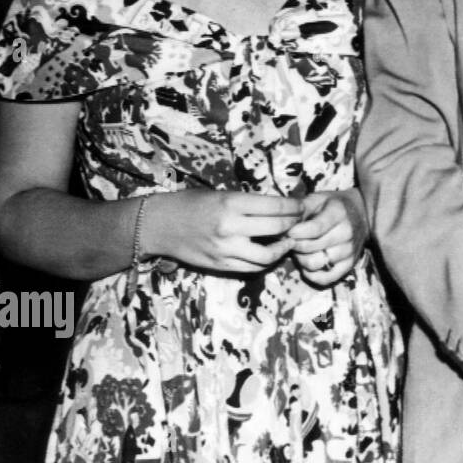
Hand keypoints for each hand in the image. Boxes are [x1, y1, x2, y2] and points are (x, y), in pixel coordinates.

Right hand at [142, 190, 300, 273]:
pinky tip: (271, 253)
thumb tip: (282, 206)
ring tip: (289, 241)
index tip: (303, 206)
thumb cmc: (191, 204)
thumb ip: (249, 202)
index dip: (295, 206)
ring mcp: (225, 249)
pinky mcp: (220, 265)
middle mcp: (230, 227)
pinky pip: (252, 268)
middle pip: (278, 229)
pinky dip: (266, 262)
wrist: (159, 225)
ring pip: (268, 255)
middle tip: (301, 222)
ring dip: (284, 248)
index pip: (277, 206)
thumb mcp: (221, 194)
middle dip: (295, 225)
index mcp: (232, 203)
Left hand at [286, 189, 367, 286]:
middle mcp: (347, 233)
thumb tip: (282, 225)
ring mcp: (349, 251)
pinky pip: (325, 279)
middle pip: (310, 247)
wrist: (361, 213)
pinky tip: (308, 264)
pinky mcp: (349, 265)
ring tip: (302, 250)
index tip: (288, 231)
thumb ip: (299, 208)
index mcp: (338, 213)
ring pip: (315, 264)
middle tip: (293, 240)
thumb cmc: (332, 205)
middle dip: (295, 245)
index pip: (314, 228)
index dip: (295, 233)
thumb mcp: (317, 199)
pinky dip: (312, 275)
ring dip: (302, 259)